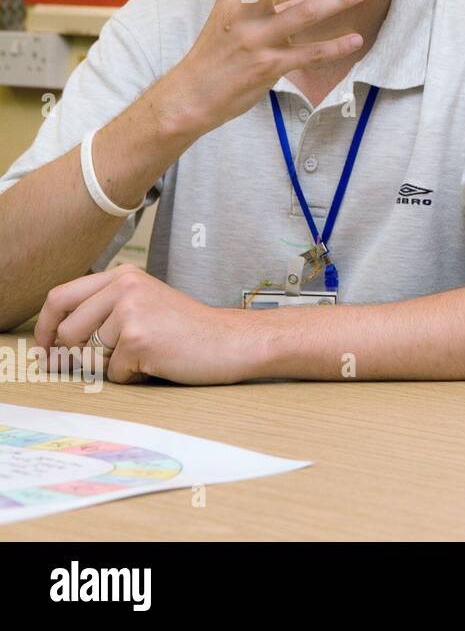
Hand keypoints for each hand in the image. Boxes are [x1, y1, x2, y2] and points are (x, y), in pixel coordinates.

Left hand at [34, 265, 268, 384]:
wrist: (232, 341)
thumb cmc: (189, 330)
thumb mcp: (143, 306)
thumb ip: (101, 314)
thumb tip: (48, 348)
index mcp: (123, 275)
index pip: (60, 297)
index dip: (45, 327)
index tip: (45, 347)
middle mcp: (124, 286)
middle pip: (67, 331)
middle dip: (78, 355)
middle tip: (106, 362)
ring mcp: (130, 311)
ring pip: (88, 355)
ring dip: (111, 366)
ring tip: (145, 356)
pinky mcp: (138, 339)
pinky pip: (112, 373)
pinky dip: (132, 377)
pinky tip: (158, 364)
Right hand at [162, 0, 368, 133]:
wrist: (190, 96)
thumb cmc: (215, 54)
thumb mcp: (227, 16)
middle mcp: (243, 11)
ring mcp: (256, 39)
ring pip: (303, 12)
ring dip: (336, 0)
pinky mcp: (269, 66)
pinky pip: (310, 53)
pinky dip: (336, 46)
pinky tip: (355, 40)